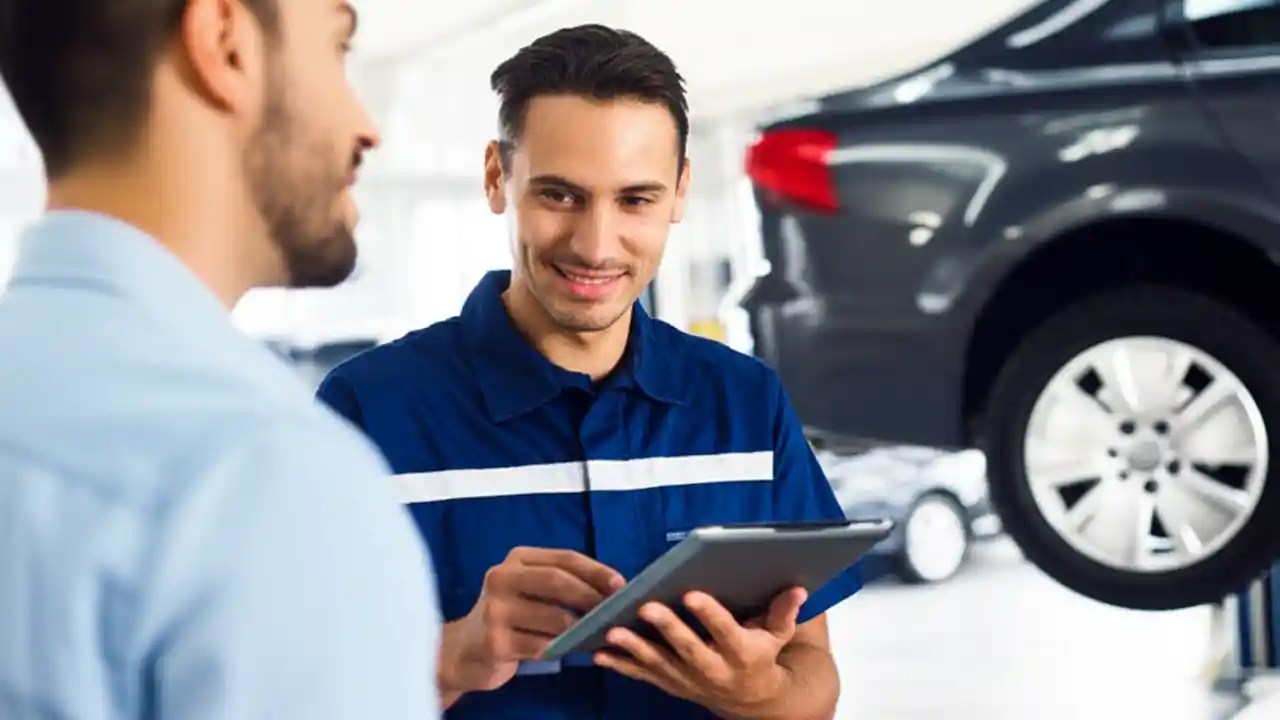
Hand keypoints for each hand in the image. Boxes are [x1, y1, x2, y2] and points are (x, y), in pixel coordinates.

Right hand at [439, 547, 624, 696]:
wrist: (466, 650)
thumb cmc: (510, 616)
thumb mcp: (528, 589)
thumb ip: (561, 584)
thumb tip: (611, 588)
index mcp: (516, 559)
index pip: (564, 558)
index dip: (596, 570)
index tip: (621, 584)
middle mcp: (501, 578)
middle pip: (557, 581)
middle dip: (591, 596)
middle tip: (614, 611)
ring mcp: (495, 610)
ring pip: (554, 618)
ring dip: (582, 629)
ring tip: (598, 634)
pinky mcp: (496, 642)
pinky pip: (542, 646)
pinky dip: (562, 649)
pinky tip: (571, 650)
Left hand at [593, 587, 807, 716]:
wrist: (752, 698)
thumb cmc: (762, 653)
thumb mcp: (778, 634)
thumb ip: (784, 611)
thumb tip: (797, 588)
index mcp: (742, 653)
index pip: (726, 631)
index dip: (710, 614)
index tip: (693, 593)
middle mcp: (714, 669)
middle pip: (688, 648)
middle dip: (667, 629)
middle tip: (647, 607)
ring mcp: (689, 680)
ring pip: (660, 663)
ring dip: (635, 649)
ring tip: (612, 632)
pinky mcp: (671, 684)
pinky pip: (643, 675)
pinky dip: (621, 665)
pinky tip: (599, 653)